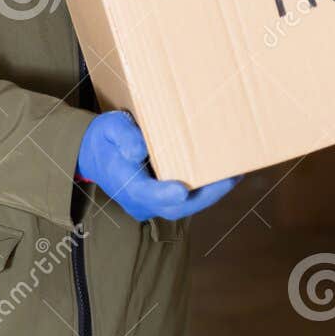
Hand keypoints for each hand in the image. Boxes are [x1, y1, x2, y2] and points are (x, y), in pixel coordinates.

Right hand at [75, 111, 238, 221]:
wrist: (97, 154)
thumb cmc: (105, 138)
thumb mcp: (108, 127)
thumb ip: (123, 136)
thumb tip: (140, 149)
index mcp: (124, 183)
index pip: (145, 194)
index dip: (164, 194)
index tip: (181, 191)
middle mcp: (141, 200)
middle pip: (176, 208)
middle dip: (205, 195)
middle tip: (231, 177)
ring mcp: (153, 203)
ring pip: (186, 206)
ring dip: (212, 193)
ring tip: (237, 173)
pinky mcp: (164, 198)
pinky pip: (188, 198)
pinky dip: (207, 188)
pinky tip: (227, 173)